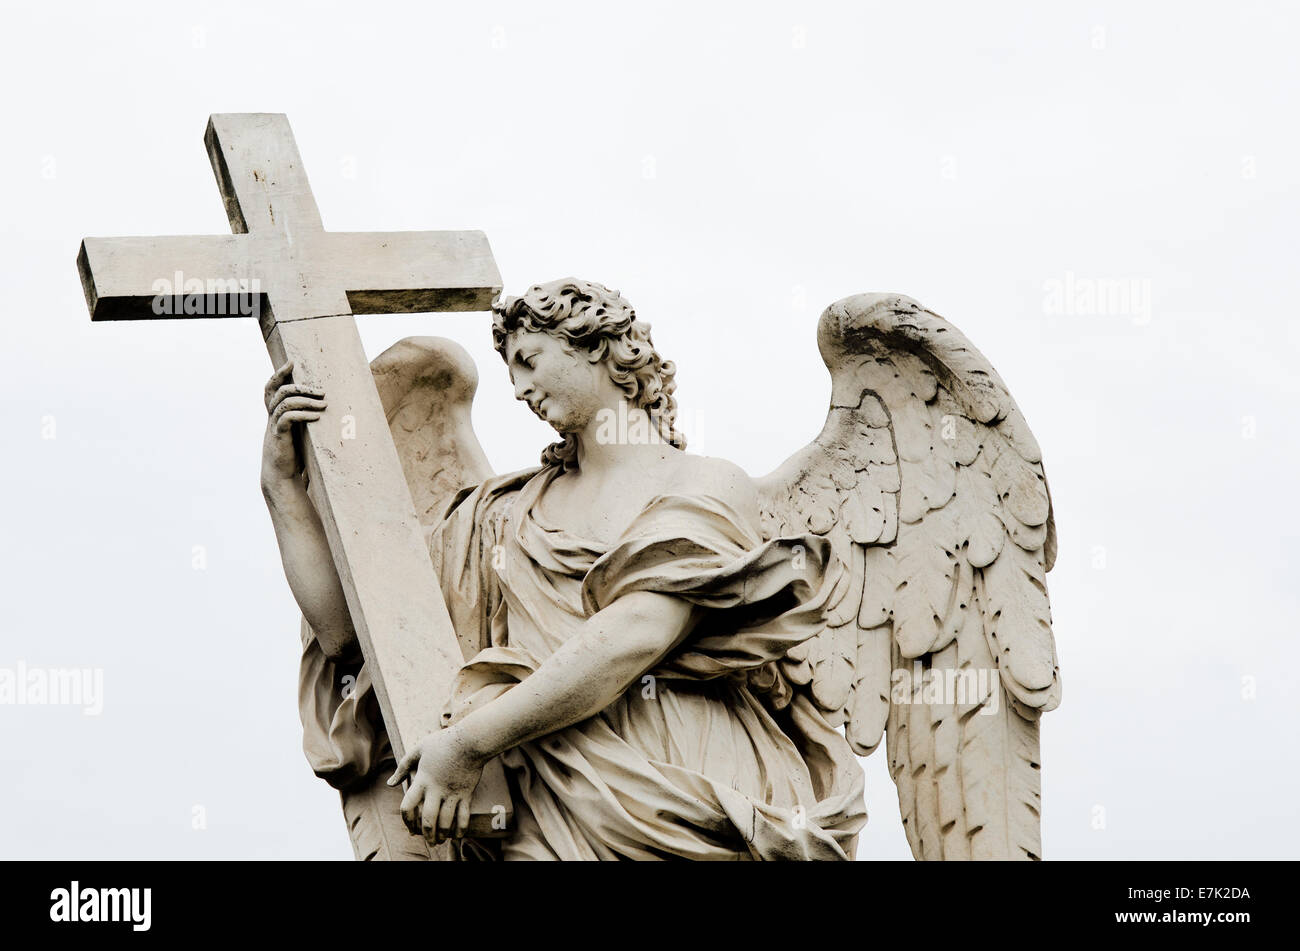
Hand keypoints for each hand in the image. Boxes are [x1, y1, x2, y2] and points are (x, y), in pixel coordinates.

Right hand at [261, 361, 326, 489]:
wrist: (281, 474)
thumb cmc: (293, 452)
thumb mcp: (299, 431)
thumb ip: (304, 417)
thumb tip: (327, 405)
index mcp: (275, 412)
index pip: (272, 387)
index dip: (279, 373)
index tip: (292, 361)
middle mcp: (271, 416)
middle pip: (279, 391)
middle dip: (300, 386)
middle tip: (321, 390)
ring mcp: (273, 425)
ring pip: (285, 403)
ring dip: (306, 401)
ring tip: (325, 404)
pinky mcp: (278, 436)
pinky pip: (287, 419)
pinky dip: (303, 415)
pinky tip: (317, 417)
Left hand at [388, 728, 485, 843]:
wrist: (470, 740)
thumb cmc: (443, 742)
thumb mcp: (419, 749)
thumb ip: (403, 766)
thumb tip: (390, 783)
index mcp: (422, 780)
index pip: (408, 806)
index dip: (407, 820)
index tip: (410, 827)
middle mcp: (436, 790)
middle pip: (428, 819)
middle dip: (427, 834)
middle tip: (429, 842)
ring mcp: (453, 793)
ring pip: (446, 821)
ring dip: (442, 834)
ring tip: (440, 840)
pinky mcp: (467, 793)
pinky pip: (464, 815)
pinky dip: (461, 828)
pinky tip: (458, 835)